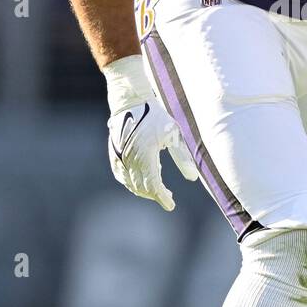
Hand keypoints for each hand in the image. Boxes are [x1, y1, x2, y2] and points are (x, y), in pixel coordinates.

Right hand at [104, 54, 197, 210]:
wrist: (131, 102)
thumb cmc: (156, 116)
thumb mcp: (173, 135)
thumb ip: (182, 157)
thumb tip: (193, 178)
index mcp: (145, 156)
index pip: (153, 186)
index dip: (162, 198)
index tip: (171, 205)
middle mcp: (130, 160)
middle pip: (142, 188)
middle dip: (155, 195)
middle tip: (168, 197)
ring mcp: (120, 158)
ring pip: (131, 184)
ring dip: (144, 190)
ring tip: (158, 189)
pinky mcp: (114, 155)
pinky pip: (122, 176)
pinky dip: (132, 182)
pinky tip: (142, 179)